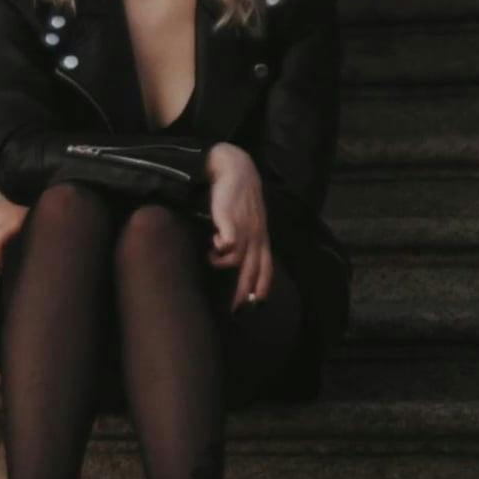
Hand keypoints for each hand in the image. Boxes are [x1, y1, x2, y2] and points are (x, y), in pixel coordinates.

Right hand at [204, 142, 273, 309]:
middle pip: (253, 270)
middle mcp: (256, 236)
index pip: (267, 268)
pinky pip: (229, 243)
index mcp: (261, 238)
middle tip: (235, 310)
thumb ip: (242, 236)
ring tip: (211, 259)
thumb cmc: (238, 195)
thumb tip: (230, 253)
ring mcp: (244, 229)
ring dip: (223, 264)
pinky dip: (221, 249)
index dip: (261, 288)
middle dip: (244, 292)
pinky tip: (213, 245)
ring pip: (238, 260)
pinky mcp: (230, 220)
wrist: (234, 168)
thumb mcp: (246, 218)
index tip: (255, 306)